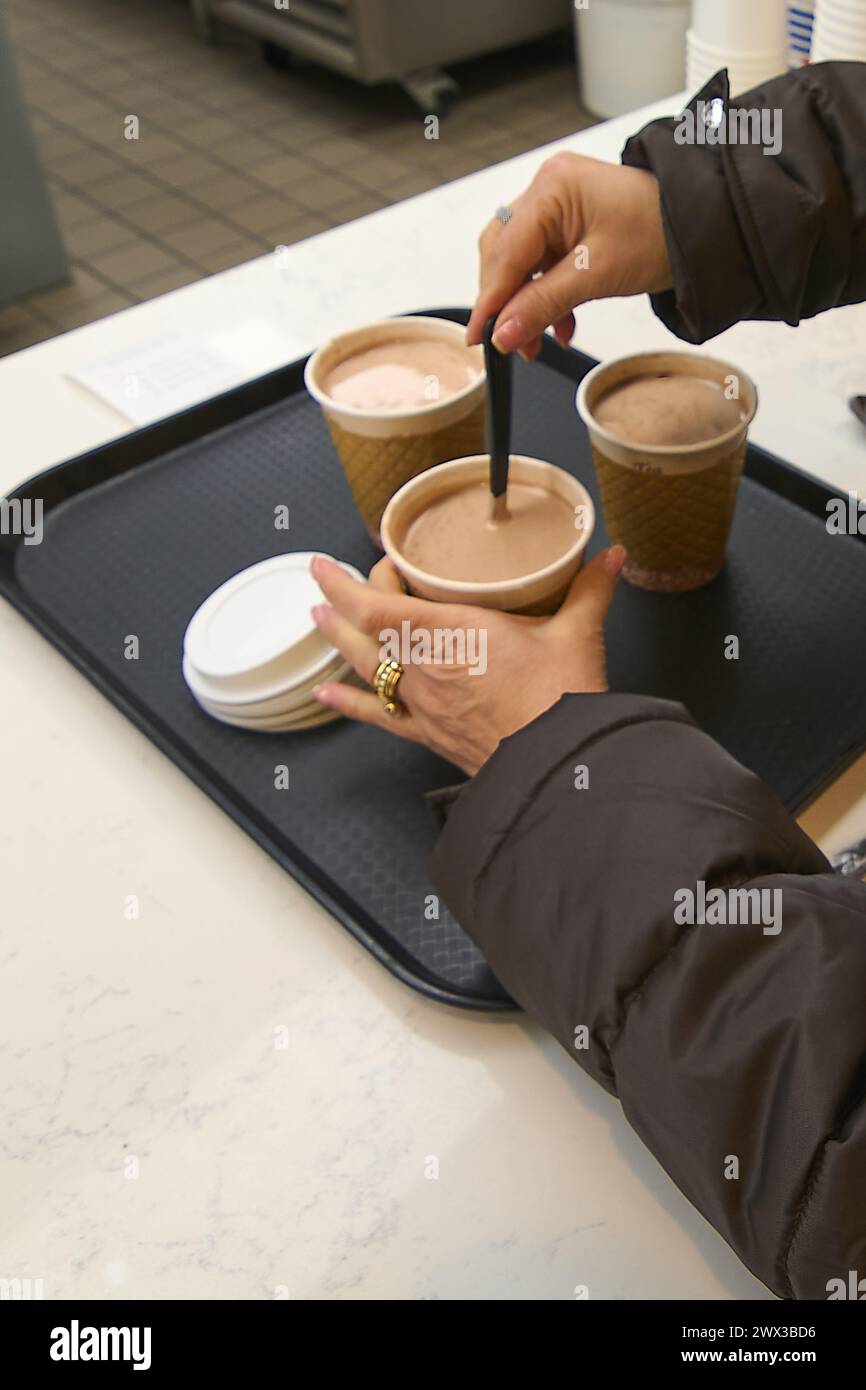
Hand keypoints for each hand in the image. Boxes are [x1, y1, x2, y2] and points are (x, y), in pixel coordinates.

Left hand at [310, 546, 624, 776]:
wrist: (557, 769)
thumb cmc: (562, 700)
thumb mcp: (578, 634)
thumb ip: (590, 590)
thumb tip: (612, 556)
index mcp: (453, 633)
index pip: (380, 605)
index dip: (349, 584)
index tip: (330, 565)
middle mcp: (426, 668)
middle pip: (368, 632)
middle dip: (348, 603)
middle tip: (337, 581)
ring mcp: (423, 704)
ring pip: (367, 667)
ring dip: (339, 640)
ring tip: (318, 617)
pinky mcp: (430, 734)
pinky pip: (379, 716)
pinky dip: (348, 703)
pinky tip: (325, 696)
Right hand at [467, 152, 671, 359]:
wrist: (703, 227)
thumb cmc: (660, 234)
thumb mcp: (596, 276)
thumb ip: (543, 305)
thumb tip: (503, 335)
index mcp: (551, 188)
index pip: (505, 252)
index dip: (489, 299)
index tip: (478, 338)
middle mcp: (547, 189)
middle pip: (505, 255)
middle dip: (508, 304)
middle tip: (511, 343)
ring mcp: (557, 204)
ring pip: (522, 263)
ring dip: (528, 305)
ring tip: (537, 342)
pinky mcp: (569, 221)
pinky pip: (543, 263)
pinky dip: (547, 296)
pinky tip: (560, 325)